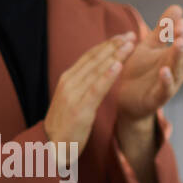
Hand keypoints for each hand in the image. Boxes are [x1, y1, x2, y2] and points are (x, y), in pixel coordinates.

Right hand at [44, 33, 135, 161]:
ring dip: (114, 55)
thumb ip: (84, 86)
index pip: (90, 56)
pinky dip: (107, 76)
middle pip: (94, 58)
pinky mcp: (80, 109)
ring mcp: (73, 94)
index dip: (107, 45)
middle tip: (131, 34)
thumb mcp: (74, 99)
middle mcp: (69, 82)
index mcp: (68, 79)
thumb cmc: (67, 125)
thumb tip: (98, 73)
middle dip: (114, 45)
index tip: (123, 36)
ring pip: (96, 70)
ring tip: (129, 45)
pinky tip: (118, 66)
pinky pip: (96, 89)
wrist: (52, 147)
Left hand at [115, 4, 182, 125]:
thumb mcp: (149, 45)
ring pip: (177, 69)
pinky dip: (166, 80)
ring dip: (178, 56)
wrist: (127, 98)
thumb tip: (178, 8)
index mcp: (174, 55)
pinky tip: (164, 70)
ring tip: (179, 43)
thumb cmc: (140, 71)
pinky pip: (165, 89)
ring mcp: (169, 84)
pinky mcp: (158, 98)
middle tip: (181, 26)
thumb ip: (162, 29)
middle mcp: (176, 69)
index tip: (179, 18)